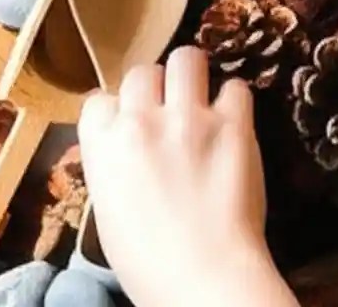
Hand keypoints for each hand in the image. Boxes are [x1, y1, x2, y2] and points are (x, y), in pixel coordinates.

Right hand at [78, 46, 297, 306]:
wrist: (204, 278)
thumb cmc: (149, 264)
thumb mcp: (108, 211)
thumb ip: (114, 166)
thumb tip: (128, 150)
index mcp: (103, 144)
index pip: (100, 98)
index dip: (119, 109)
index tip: (131, 124)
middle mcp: (141, 121)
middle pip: (143, 71)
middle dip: (156, 88)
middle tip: (170, 112)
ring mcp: (188, 119)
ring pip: (187, 58)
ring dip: (193, 76)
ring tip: (201, 100)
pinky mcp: (233, 126)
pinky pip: (236, 87)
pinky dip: (235, 102)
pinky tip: (234, 122)